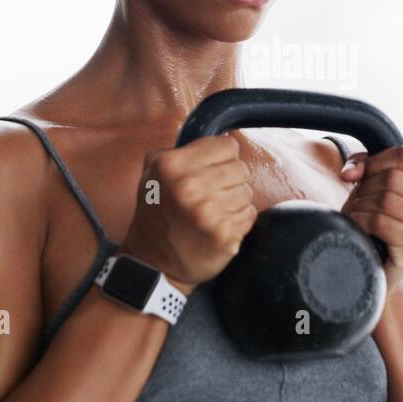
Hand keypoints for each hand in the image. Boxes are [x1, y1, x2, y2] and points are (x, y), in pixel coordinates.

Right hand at [119, 134, 256, 293]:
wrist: (154, 264)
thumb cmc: (157, 216)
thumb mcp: (153, 174)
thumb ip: (181, 151)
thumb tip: (221, 137)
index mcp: (171, 165)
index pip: (227, 145)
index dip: (222, 158)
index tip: (212, 170)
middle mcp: (189, 186)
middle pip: (240, 168)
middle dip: (229, 181)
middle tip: (210, 196)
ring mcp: (207, 211)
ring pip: (247, 191)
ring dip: (234, 202)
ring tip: (212, 213)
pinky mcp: (223, 234)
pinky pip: (249, 214)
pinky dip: (238, 221)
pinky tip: (218, 227)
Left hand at [338, 145, 402, 294]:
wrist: (380, 272)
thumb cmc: (378, 225)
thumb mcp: (377, 186)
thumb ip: (367, 167)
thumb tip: (351, 173)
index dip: (376, 162)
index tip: (358, 176)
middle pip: (394, 178)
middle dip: (366, 188)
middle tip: (357, 202)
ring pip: (386, 199)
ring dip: (361, 205)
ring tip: (357, 214)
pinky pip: (380, 221)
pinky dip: (361, 221)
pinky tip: (358, 227)